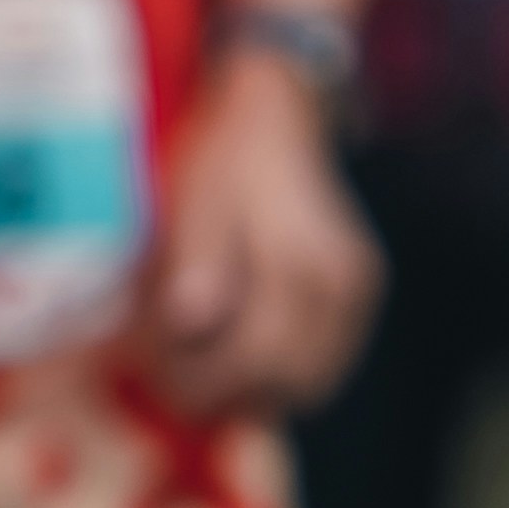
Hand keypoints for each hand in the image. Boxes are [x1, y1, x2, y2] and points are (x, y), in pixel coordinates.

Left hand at [137, 55, 380, 419]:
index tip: (152, 377)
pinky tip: (238, 361)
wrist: (278, 115)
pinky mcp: (355, 299)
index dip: (200, 379)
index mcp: (301, 258)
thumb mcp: (194, 197)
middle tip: (169, 383)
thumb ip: (197, 260)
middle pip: (287, 379)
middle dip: (224, 392)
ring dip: (254, 391)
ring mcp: (355, 294)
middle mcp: (341, 283)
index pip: (256, 355)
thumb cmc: (224, 157)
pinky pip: (321, 365)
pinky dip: (279, 377)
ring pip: (310, 382)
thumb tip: (192, 321)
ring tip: (200, 374)